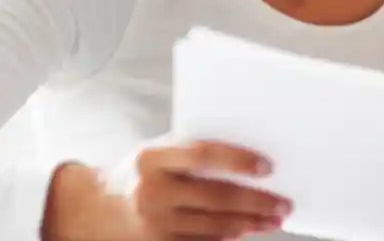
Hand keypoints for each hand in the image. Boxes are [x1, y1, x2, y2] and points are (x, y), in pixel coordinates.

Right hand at [133, 141, 291, 239]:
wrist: (100, 205)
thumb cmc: (145, 170)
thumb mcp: (161, 151)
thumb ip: (195, 151)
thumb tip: (249, 160)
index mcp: (152, 157)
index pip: (202, 154)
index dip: (237, 160)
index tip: (267, 167)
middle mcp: (151, 190)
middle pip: (214, 196)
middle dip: (255, 202)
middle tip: (283, 204)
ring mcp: (153, 221)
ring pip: (212, 224)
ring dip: (248, 223)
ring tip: (273, 220)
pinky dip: (227, 236)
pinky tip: (246, 229)